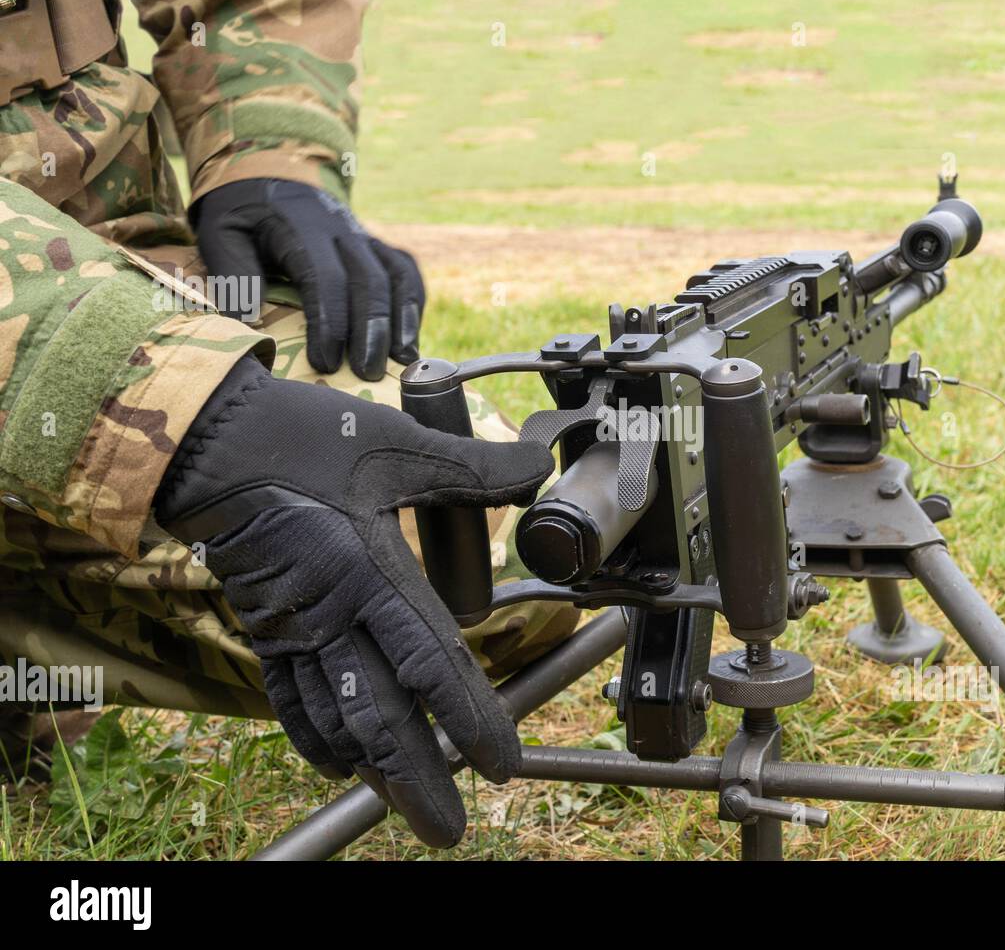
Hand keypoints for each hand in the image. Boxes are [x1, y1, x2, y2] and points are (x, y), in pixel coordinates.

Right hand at [155, 357, 552, 846]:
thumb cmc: (301, 437)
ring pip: (336, 718)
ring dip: (372, 771)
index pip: (433, 665)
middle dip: (419, 779)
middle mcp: (331, 614)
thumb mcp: (396, 443)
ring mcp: (292, 627)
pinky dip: (315, 737)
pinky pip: (290, 698)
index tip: (501, 765)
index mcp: (370, 572)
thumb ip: (470, 467)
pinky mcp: (264, 627)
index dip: (470, 719)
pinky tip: (339, 765)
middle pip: (382, 716)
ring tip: (402, 810)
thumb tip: (536, 465)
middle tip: (449, 830)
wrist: (203, 439)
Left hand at [193, 179, 423, 380]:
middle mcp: (341, 230)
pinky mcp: (378, 246)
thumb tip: (251, 322)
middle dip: (371, 330)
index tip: (324, 363)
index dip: (330, 323)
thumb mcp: (220, 234)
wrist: (268, 174)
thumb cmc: (241, 215)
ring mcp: (365, 237)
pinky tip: (408, 341)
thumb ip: (234, 274)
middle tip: (366, 372)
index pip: (325, 277)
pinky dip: (413, 307)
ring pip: (397, 276)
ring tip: (400, 362)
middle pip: (369, 280)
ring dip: (402, 321)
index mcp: (301, 228)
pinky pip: (407, 273)